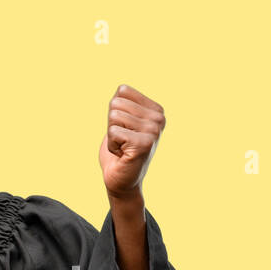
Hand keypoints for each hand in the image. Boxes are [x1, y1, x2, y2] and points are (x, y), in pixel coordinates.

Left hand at [98, 85, 163, 199]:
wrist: (121, 180)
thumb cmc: (119, 150)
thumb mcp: (121, 119)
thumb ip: (123, 103)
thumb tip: (122, 88)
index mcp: (156, 109)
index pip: (123, 91)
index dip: (116, 110)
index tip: (125, 129)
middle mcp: (158, 119)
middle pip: (116, 103)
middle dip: (112, 123)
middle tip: (122, 140)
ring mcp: (153, 131)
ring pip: (114, 116)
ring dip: (112, 135)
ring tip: (123, 147)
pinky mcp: (144, 144)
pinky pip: (113, 132)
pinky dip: (112, 146)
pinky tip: (123, 155)